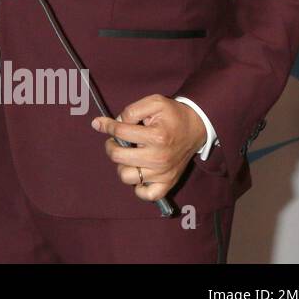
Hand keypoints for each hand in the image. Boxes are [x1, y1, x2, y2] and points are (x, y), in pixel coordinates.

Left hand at [91, 94, 207, 202]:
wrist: (197, 126)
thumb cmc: (173, 114)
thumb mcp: (154, 102)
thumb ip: (130, 111)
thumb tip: (105, 123)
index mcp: (156, 136)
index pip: (120, 132)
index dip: (106, 125)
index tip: (101, 123)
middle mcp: (159, 158)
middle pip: (118, 156)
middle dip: (111, 145)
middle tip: (115, 140)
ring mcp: (163, 173)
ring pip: (126, 177)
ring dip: (122, 165)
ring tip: (128, 155)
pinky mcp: (168, 182)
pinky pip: (147, 195)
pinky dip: (138, 187)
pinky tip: (138, 172)